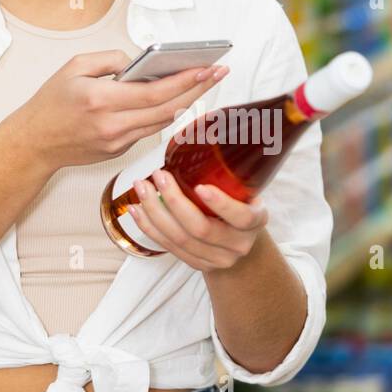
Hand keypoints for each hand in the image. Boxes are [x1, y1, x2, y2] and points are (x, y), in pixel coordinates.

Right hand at [14, 50, 229, 173]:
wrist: (34, 143)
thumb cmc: (51, 102)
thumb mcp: (75, 67)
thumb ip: (111, 60)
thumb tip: (140, 62)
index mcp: (101, 100)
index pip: (155, 92)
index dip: (186, 80)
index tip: (207, 67)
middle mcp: (113, 125)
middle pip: (168, 108)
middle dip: (198, 89)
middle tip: (219, 72)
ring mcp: (117, 142)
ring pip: (162, 121)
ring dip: (186, 101)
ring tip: (204, 82)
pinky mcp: (118, 151)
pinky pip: (148, 129)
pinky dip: (164, 113)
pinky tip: (177, 98)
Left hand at [128, 169, 269, 271]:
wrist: (241, 242)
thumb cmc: (241, 206)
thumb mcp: (247, 190)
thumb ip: (232, 171)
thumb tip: (209, 127)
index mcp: (255, 222)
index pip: (241, 217)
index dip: (221, 204)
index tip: (201, 186)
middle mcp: (237, 245)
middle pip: (201, 229)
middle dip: (174, 201)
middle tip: (158, 175)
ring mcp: (216, 259)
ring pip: (179, 239)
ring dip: (155, 212)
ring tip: (141, 187)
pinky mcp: (196, 264)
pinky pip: (168, 247)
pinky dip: (149, 227)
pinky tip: (137, 209)